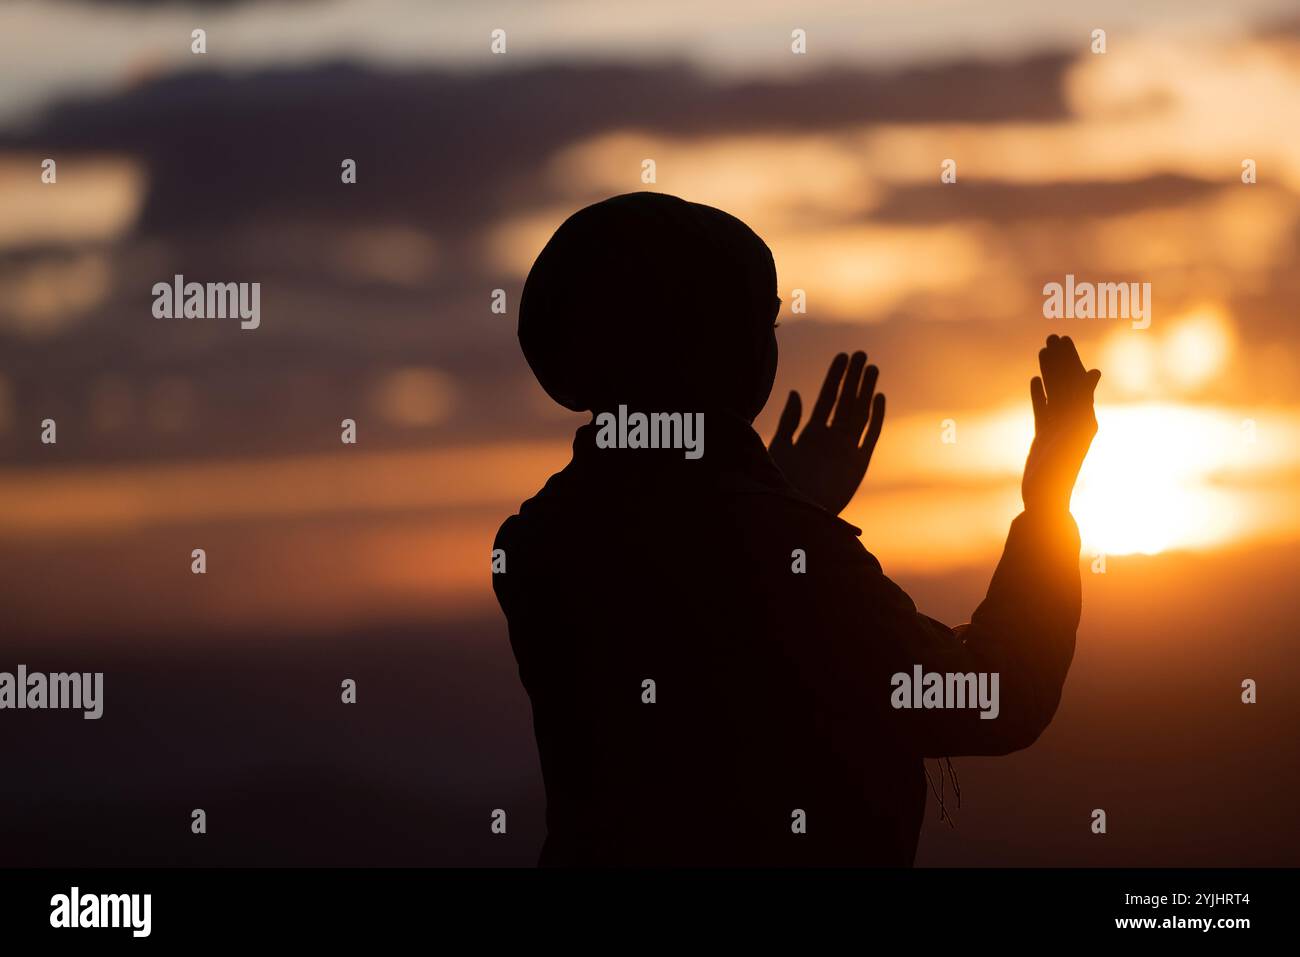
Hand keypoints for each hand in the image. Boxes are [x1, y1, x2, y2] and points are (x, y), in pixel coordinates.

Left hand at [768, 351, 885, 514]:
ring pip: (859, 413)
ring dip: (866, 391)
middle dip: (853, 378)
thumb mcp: (779, 448)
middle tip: (861, 353)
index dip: (834, 377)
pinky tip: (878, 397)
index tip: (842, 356)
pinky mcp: (858, 464)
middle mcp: (831, 438)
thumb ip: (789, 420)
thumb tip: (795, 393)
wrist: (797, 512)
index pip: (827, 398)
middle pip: (846, 402)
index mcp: (810, 433)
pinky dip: (876, 417)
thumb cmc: (782, 484)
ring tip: (872, 367)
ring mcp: (846, 449)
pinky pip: (870, 436)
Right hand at [1021, 335, 1100, 513]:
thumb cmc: (1059, 471)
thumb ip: (1079, 402)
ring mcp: (1059, 428)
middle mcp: (1074, 420)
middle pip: (1066, 383)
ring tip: (1042, 351)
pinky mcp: (1045, 437)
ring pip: (1054, 393)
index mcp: (1084, 418)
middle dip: (1061, 360)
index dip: (1070, 359)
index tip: (1062, 339)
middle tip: (1054, 336)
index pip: (1076, 381)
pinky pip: (1043, 409)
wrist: (1046, 501)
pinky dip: (1040, 394)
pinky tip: (1035, 380)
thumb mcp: (1071, 433)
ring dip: (1049, 372)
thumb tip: (1093, 371)